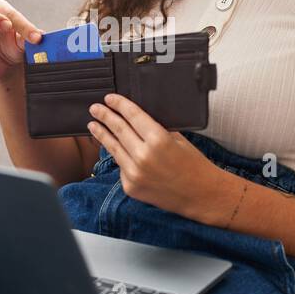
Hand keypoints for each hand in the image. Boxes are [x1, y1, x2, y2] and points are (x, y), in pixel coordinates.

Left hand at [86, 93, 231, 219]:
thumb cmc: (194, 164)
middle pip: (118, 130)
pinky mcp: (131, 186)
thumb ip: (156, 129)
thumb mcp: (177, 139)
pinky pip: (121, 167)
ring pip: (113, 148)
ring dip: (102, 135)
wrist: (201, 194)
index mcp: (158, 139)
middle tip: (95, 108)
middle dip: (105, 116)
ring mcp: (134, 173)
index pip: (132, 116)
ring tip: (93, 125)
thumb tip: (137, 118)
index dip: (119, 105)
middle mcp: (143, 156)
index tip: (109, 98)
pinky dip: (119, 157)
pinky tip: (115, 149)